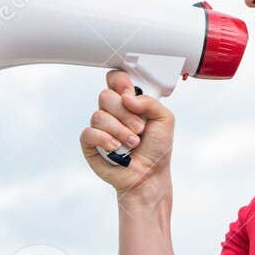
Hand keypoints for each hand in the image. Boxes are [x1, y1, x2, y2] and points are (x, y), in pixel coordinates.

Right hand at [79, 70, 174, 196]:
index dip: (120, 82)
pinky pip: (88, 133)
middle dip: (125, 114)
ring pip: (98, 116)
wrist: (149, 175)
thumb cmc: (156, 149)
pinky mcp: (91, 143)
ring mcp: (100, 127)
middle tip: (139, 129)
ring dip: (120, 131)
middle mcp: (113, 111)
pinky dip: (104, 140)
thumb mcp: (165, 119)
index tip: (130, 93)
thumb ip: (150, 102)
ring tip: (133, 143)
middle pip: (105, 96)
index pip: (115, 79)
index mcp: (128, 101)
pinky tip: (116, 148)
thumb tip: (127, 98)